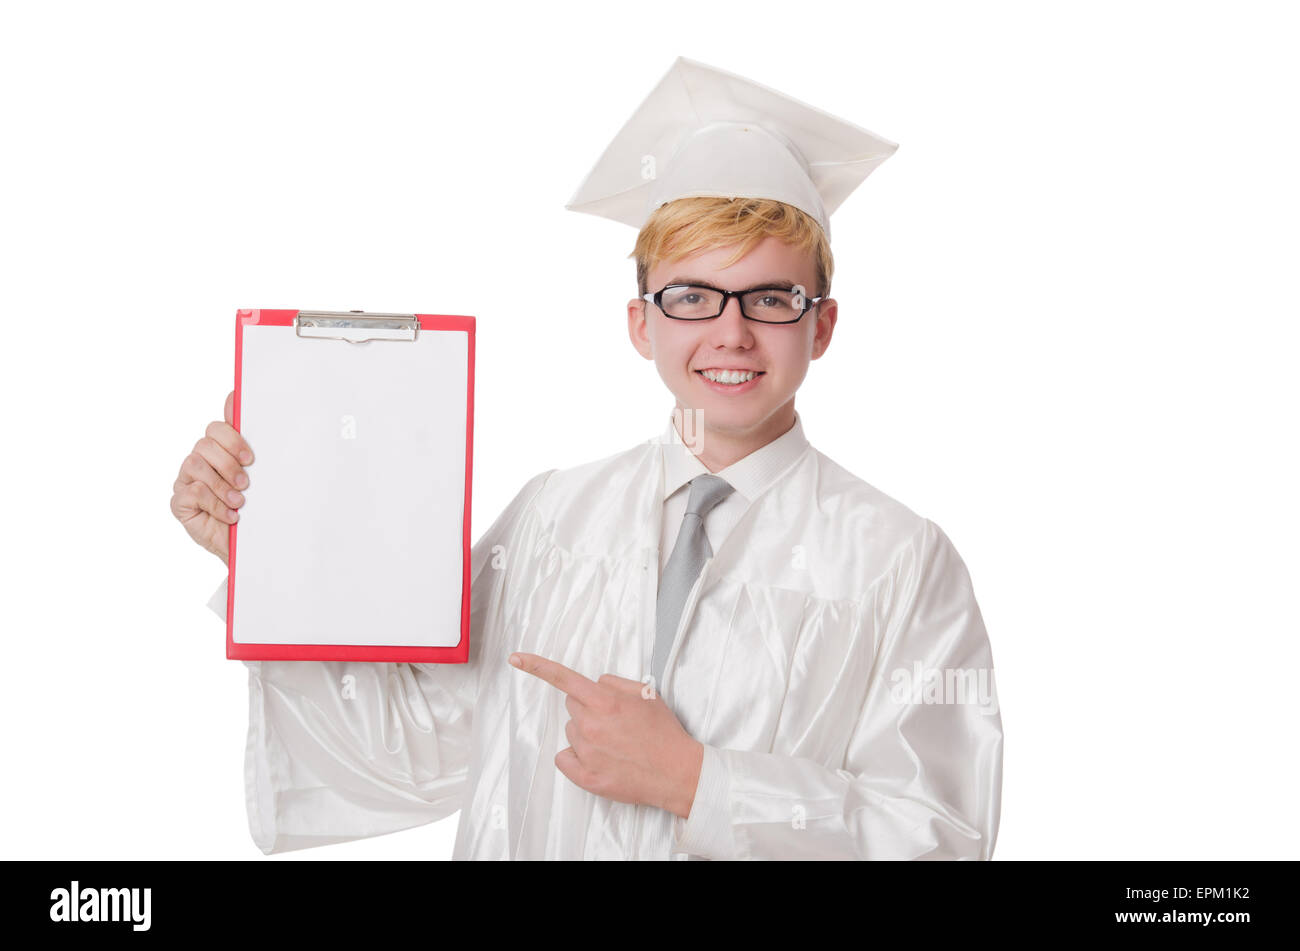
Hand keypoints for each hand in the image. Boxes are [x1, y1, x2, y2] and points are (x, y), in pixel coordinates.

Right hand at [170, 390, 253, 564]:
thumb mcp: (258, 473)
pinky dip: (215, 504)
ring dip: (221, 484)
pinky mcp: (180, 503)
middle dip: (228, 464)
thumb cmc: (253, 506)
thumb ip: (246, 438)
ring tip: (239, 502)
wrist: (249, 542)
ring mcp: (186, 481)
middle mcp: (199, 462)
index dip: (232, 439)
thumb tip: (235, 396)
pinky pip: (191, 492)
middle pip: (204, 445)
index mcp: (218, 451)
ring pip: (195, 465)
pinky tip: (230, 515)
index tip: (251, 458)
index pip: (216, 428)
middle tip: (246, 483)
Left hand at [508, 652, 703, 817]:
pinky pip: (564, 758)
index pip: (563, 678)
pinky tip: (600, 759)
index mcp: (605, 702)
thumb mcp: (647, 694)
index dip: (536, 666)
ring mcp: (586, 753)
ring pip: (571, 731)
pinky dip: (576, 757)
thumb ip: (615, 683)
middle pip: (572, 706)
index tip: (516, 659)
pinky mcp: (585, 777)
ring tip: (615, 743)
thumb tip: (596, 684)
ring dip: (586, 733)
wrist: (677, 772)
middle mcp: (591, 725)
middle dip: (588, 708)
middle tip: (614, 721)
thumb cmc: (664, 733)